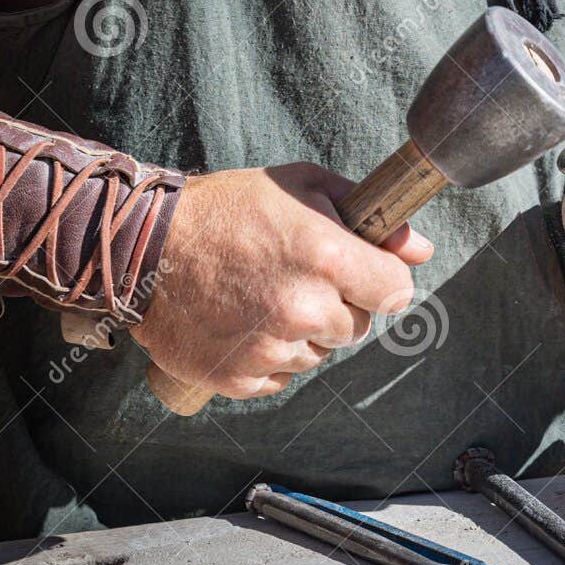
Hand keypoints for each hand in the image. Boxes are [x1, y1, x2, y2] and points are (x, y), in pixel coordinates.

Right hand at [133, 164, 433, 399]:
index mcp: (326, 258)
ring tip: (262, 296)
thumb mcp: (302, 186)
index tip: (360, 272)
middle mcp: (304, 309)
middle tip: (295, 277)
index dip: (381, 280)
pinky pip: (282, 376)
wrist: (143, 248)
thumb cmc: (228, 209)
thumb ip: (369, 216)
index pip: (397, 292)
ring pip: (320, 353)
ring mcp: (272, 349)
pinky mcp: (241, 378)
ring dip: (304, 332)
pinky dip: (269, 356)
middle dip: (338, 305)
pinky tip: (242, 321)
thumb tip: (420, 248)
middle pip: (359, 326)